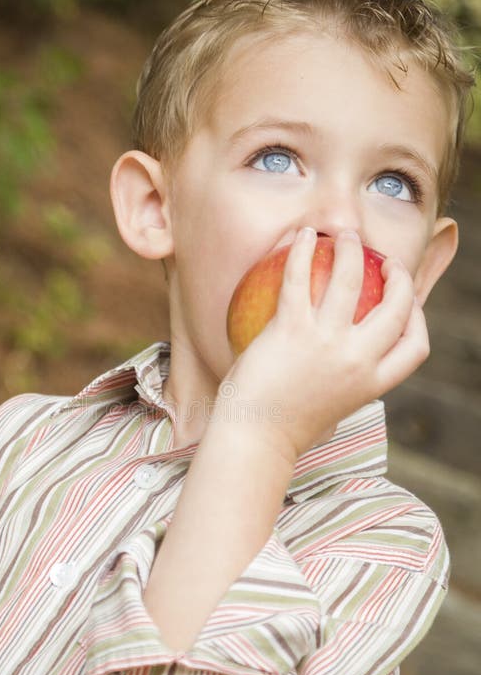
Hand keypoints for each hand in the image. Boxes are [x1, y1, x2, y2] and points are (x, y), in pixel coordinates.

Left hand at [222, 227, 429, 462]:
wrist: (254, 439)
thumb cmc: (284, 427)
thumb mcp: (330, 408)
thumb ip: (345, 383)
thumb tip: (342, 361)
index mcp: (372, 384)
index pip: (415, 349)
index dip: (419, 321)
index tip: (408, 303)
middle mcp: (358, 362)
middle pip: (397, 309)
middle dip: (400, 277)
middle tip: (385, 261)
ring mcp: (327, 344)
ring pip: (351, 280)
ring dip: (352, 250)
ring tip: (344, 235)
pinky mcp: (292, 330)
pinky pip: (301, 279)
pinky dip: (303, 252)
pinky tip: (302, 237)